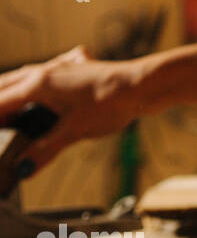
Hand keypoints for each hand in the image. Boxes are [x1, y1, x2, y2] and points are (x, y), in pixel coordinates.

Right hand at [0, 45, 142, 180]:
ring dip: (9, 91)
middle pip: (7, 84)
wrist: (142, 84)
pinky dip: (28, 87)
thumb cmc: (110, 102)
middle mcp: (47, 71)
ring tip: (4, 109)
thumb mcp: (73, 131)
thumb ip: (44, 150)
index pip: (1, 101)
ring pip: (24, 78)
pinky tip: (32, 95)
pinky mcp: (73, 72)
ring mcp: (61, 69)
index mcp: (40, 83)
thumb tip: (23, 168)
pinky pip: (41, 77)